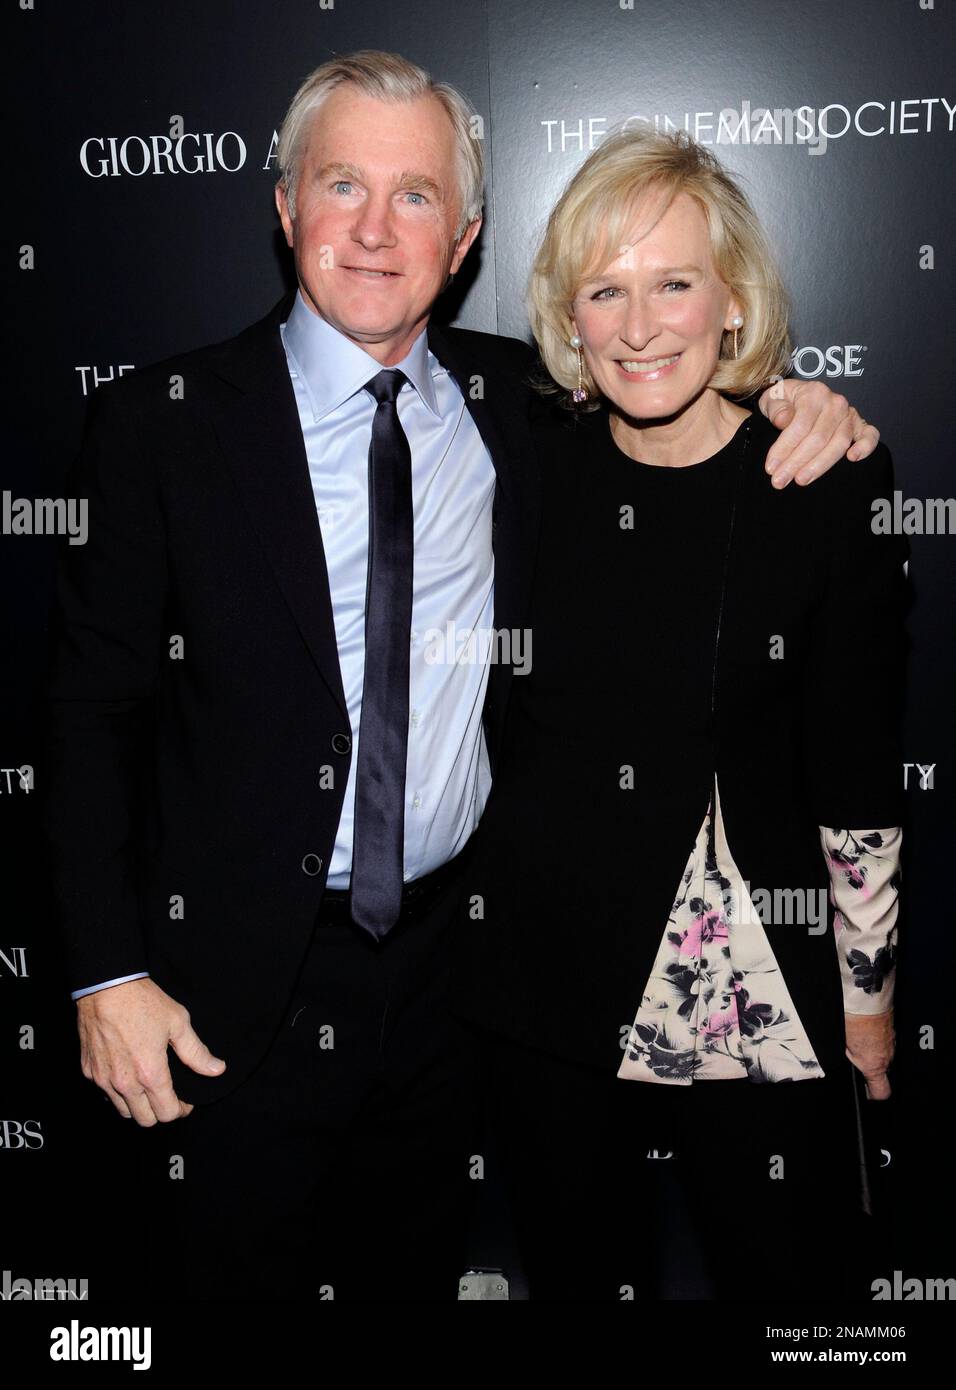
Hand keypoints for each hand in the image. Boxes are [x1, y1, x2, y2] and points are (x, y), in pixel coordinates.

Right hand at [77, 977, 225, 1124]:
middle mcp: (125, 1082)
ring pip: (124, 1111)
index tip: (186, 1102)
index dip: (181, 1110)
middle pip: (145, 1120)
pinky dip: (118, 1092)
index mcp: (150, 1073)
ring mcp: (104, 1079)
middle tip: (168, 1096)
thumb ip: (196, 1052)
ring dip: (138, 1105)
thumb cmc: (143, 1002)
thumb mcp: (178, 1022)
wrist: (106, 986)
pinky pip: (106, 1094)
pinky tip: (128, 1074)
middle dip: (160, 1112)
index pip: (167, 1113)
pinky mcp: (89, 1071)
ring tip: (148, 1087)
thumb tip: (217, 1069)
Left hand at [757, 378, 879, 486]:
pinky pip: (870, 435)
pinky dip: (865, 446)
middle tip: (780, 481)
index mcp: (813, 393)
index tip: (771, 467)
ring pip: (839, 443)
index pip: (800, 425)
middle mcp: (835, 403)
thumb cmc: (784, 401)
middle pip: (818, 438)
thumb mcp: (771, 398)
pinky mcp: (859, 426)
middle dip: (797, 462)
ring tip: (802, 479)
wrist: (797, 397)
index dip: (785, 448)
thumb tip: (783, 420)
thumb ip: (775, 408)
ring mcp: (849, 414)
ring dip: (820, 464)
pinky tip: (853, 458)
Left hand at [844, 1008, 894, 1099]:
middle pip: (882, 1071)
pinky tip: (866, 1030)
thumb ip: (852, 1061)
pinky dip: (877, 1039)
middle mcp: (887, 1057)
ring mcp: (892, 1044)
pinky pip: (886, 1041)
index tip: (866, 1092)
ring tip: (858, 1040)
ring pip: (884, 1055)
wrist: (867, 1000)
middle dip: (870, 1067)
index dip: (873, 1094)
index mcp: (874, 1066)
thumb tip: (854, 1067)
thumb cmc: (854, 1023)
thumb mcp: (845, 1047)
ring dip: (873, 1051)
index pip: (882, 1092)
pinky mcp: (893, 1030)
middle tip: (855, 1056)